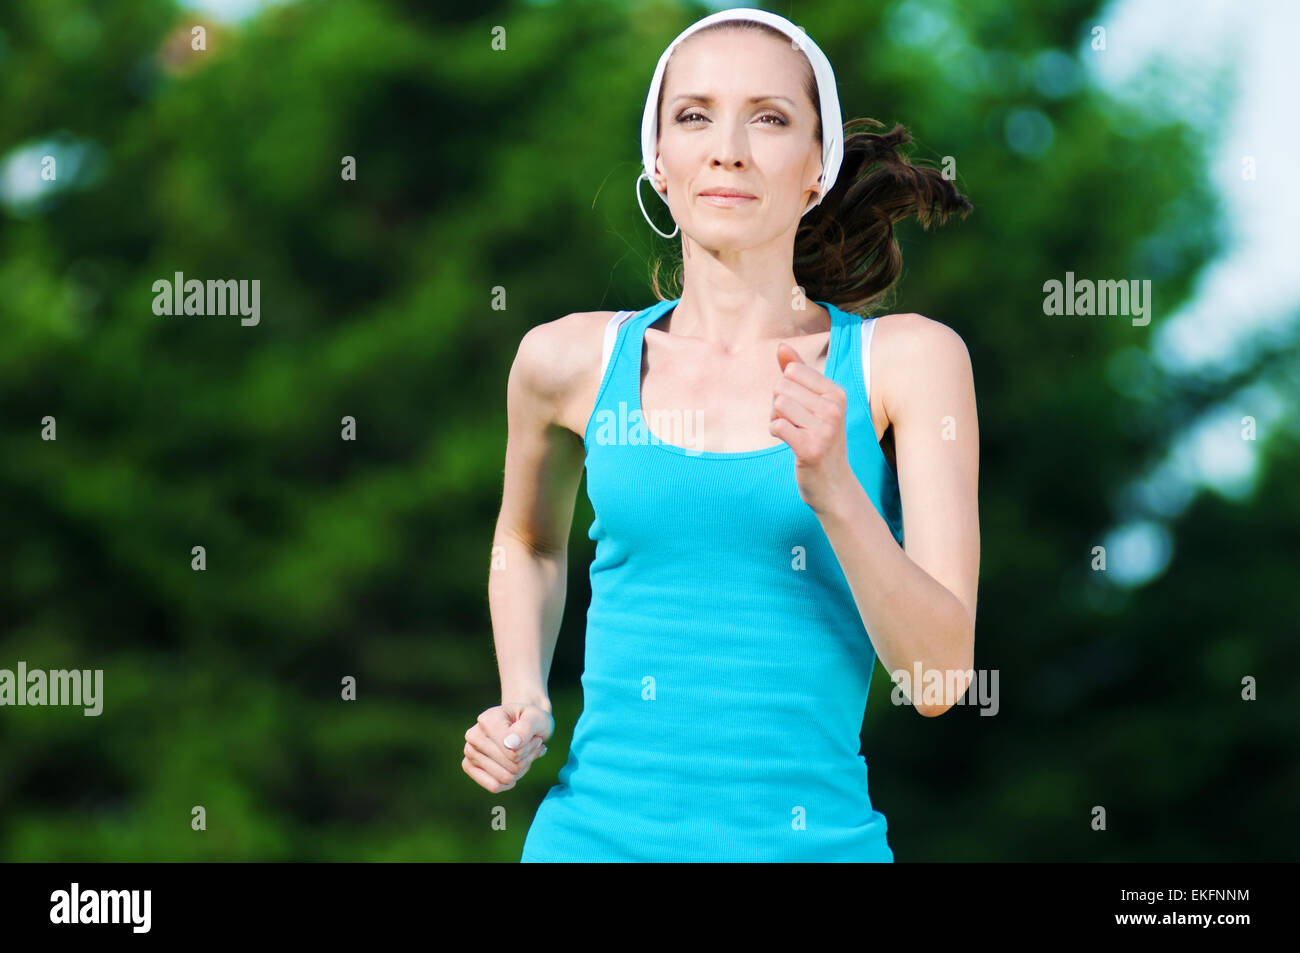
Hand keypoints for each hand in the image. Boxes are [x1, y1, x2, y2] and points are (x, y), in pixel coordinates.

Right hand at [462, 701, 553, 792]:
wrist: (523, 724)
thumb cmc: (530, 720)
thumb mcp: (536, 718)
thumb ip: (526, 728)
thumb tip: (511, 744)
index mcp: (488, 720)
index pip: (513, 751)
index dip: (529, 749)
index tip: (535, 738)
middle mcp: (473, 735)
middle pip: (511, 766)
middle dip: (526, 759)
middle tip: (533, 746)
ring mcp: (469, 752)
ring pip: (505, 778)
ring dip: (520, 769)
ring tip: (524, 754)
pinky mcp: (468, 766)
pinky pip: (494, 786)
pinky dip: (510, 781)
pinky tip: (514, 768)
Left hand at [770, 342, 854, 513]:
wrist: (833, 484)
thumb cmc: (819, 438)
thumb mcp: (814, 403)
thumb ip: (797, 372)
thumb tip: (780, 346)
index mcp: (836, 393)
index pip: (791, 370)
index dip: (785, 387)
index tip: (798, 407)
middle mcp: (834, 408)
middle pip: (781, 386)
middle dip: (777, 404)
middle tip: (793, 423)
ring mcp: (825, 429)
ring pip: (778, 404)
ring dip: (775, 418)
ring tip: (791, 432)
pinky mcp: (810, 448)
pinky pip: (777, 425)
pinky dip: (775, 432)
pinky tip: (788, 442)